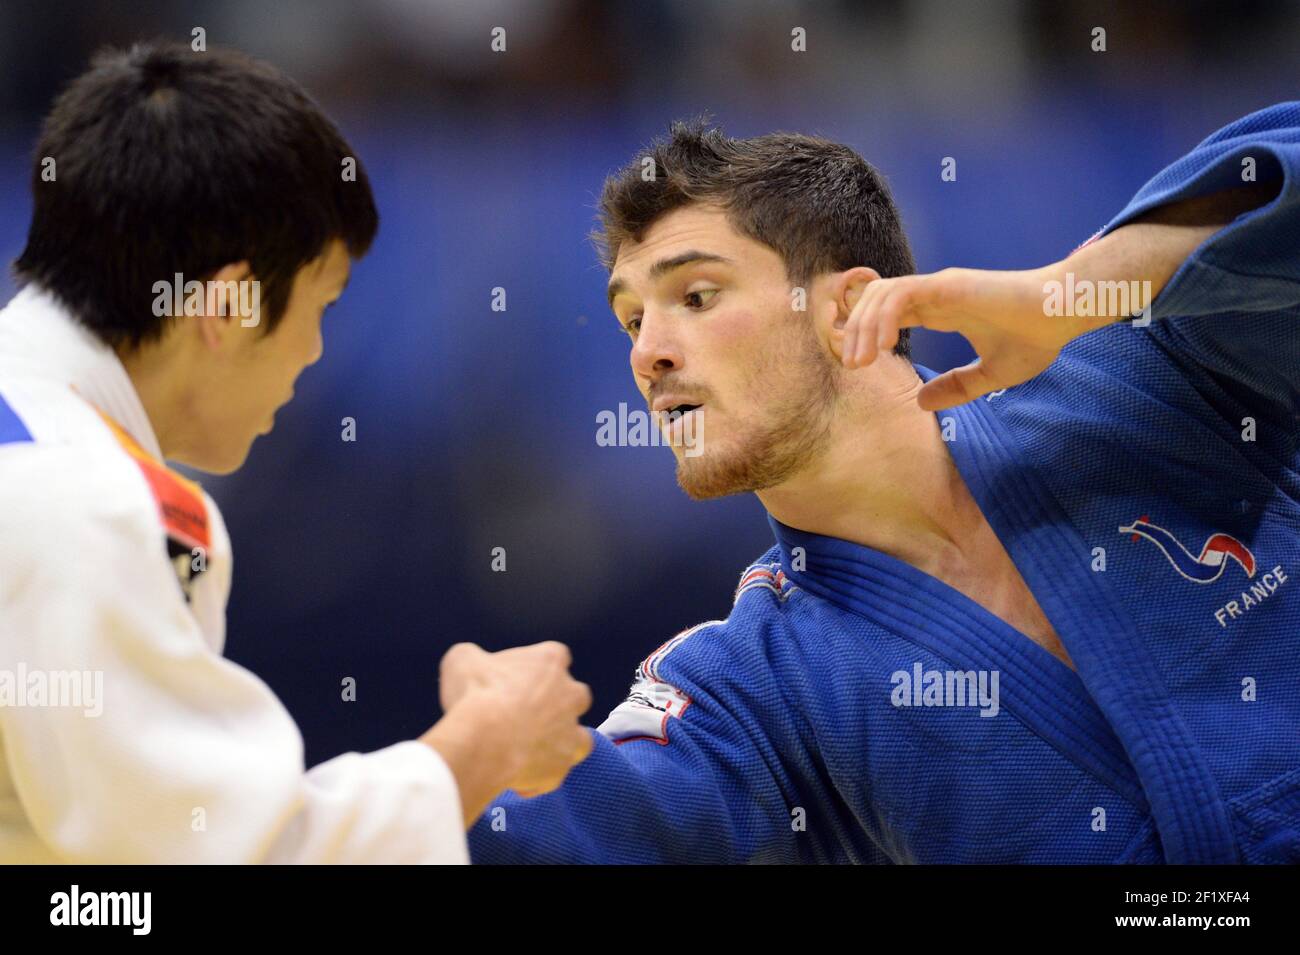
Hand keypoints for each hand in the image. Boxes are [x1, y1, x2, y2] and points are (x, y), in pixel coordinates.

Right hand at [424, 642, 593, 824]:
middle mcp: (570, 695)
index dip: (533, 670)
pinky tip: (513, 779)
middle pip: (574, 697)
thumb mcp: (463, 660)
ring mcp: (570, 734)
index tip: (512, 682)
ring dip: (560, 744)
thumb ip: (473, 657)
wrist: (485, 740)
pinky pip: (553, 775)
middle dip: (554, 706)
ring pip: (579, 739)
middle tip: (522, 715)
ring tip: (531, 751)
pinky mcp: (561, 767)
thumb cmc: (476, 695)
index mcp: (550, 662)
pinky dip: (537, 778)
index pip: (553, 658)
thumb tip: (470, 662)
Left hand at [836, 265, 1102, 410]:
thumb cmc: (1037, 337)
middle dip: (856, 331)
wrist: (1064, 314)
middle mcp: (935, 294)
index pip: (888, 313)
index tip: (859, 364)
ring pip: (882, 294)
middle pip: (875, 301)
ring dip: (865, 326)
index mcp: (940, 309)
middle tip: (851, 365)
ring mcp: (940, 286)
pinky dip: (885, 317)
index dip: (867, 335)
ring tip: (862, 360)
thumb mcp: (990, 375)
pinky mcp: (949, 285)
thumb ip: (957, 387)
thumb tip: (921, 403)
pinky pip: (902, 294)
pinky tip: (885, 346)